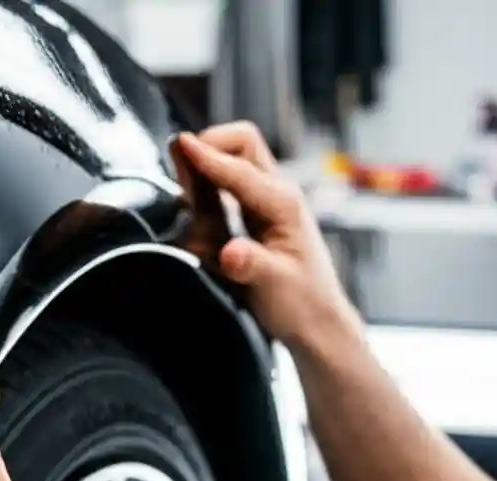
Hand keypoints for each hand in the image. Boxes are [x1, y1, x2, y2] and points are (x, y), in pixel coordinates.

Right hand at [174, 124, 363, 352]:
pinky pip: (228, 183)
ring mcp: (267, 201)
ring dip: (206, 163)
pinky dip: (207, 183)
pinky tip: (194, 205)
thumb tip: (228, 252)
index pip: (238, 169)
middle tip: (178, 161)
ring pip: (234, 159)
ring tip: (183, 186)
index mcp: (283, 205)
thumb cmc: (301, 303)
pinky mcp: (256, 213)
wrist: (318, 322)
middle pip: (242, 143)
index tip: (179, 145)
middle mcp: (277, 194)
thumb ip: (250, 265)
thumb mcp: (274, 286)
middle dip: (210, 143)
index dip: (206, 157)